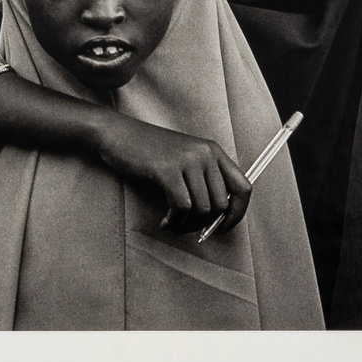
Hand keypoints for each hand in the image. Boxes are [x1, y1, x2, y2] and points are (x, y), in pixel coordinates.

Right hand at [93, 112, 252, 237]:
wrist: (117, 133)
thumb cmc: (148, 151)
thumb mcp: (184, 158)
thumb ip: (203, 180)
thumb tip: (217, 217)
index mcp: (214, 151)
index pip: (243, 187)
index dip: (237, 213)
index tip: (223, 227)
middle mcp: (206, 153)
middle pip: (222, 204)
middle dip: (205, 224)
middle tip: (187, 228)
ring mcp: (187, 160)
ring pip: (202, 209)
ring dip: (187, 225)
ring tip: (173, 224)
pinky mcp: (168, 170)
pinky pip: (182, 208)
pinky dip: (174, 221)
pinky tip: (165, 222)